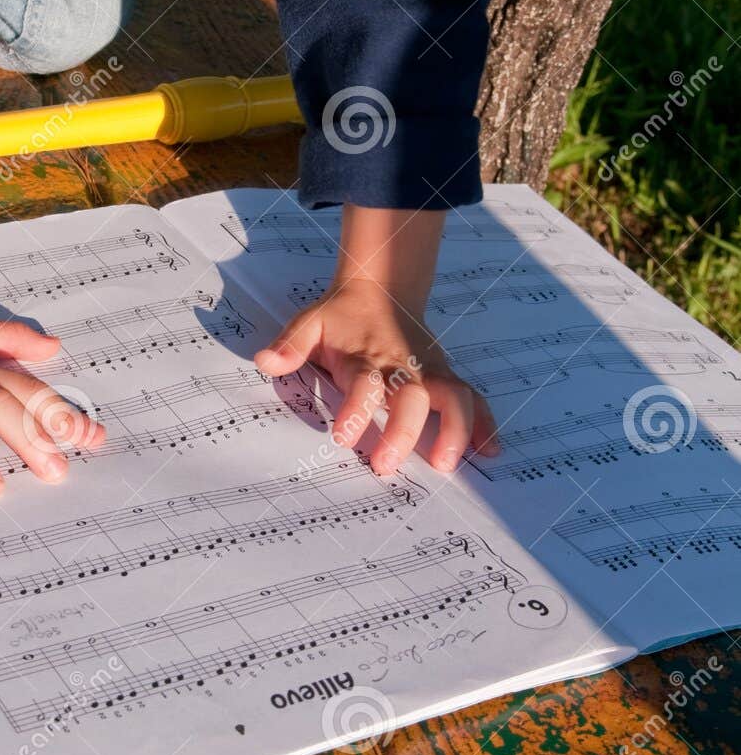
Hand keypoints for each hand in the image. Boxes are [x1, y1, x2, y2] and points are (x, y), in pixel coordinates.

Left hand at [256, 278, 498, 477]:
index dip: (354, 410)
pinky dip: (485, 424)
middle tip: (386, 467)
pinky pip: (472, 398)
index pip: (364, 384)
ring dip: (455, 430)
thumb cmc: (343, 314)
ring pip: (454, 397)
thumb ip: (291, 345)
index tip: (342, 437)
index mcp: (368, 356)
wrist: (382, 287)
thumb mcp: (311, 322)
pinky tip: (489, 451)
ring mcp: (430, 370)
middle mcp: (404, 365)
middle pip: (413, 398)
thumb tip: (266, 361)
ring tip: (446, 464)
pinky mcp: (446, 376)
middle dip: (403, 433)